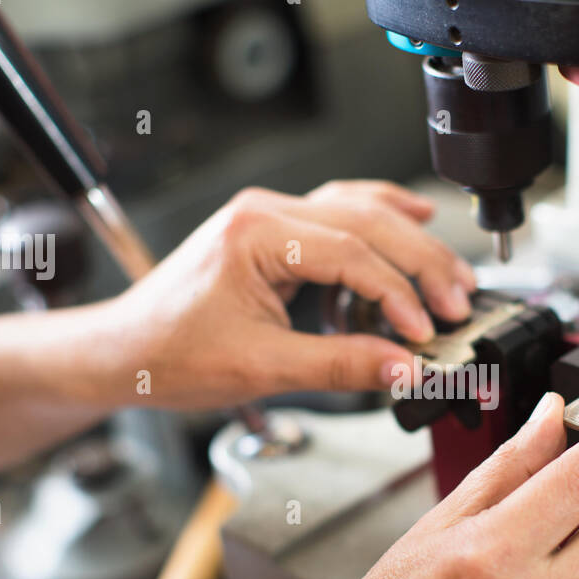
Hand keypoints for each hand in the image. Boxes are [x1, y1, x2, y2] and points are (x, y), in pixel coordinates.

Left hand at [110, 180, 474, 408]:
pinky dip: (380, 221)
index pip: (350, 252)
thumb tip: (403, 369)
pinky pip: (339, 213)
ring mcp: (268, 217)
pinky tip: (412, 220)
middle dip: (420, 261)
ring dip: (409, 240)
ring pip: (359, 210)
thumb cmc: (168, 354)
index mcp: (255, 232)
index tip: (425, 330)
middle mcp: (264, 211)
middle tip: (458, 300)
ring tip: (450, 273)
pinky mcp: (273, 232)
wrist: (121, 353)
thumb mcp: (261, 368)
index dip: (397, 293)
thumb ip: (340, 366)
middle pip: (366, 220)